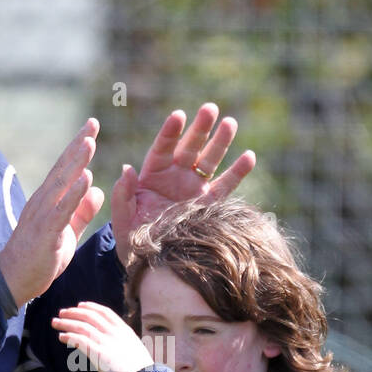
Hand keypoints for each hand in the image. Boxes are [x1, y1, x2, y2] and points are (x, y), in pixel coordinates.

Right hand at [0, 119, 105, 306]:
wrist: (12, 281)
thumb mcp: (67, 232)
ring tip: (89, 141)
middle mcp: (43, 202)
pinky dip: (73, 194)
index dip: (78, 149)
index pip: (65, 170)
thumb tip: (97, 190)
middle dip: (78, 145)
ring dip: (76, 162)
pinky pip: (61, 210)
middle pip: (63, 168)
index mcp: (48, 201)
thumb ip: (81, 212)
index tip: (91, 128)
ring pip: (61, 183)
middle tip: (93, 123)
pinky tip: (85, 179)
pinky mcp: (46, 232)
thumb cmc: (38, 258)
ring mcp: (42, 215)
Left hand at [52, 301, 156, 371]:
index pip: (105, 312)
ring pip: (82, 327)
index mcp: (123, 330)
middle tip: (61, 312)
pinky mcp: (99, 354)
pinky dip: (70, 337)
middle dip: (74, 312)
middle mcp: (114, 333)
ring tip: (55, 323)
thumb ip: (122, 341)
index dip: (91, 307)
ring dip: (66, 323)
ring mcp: (107, 343)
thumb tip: (113, 342)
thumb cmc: (140, 369)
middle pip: (90, 316)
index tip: (80, 305)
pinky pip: (81, 341)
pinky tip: (62, 337)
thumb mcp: (134, 348)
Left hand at [110, 102, 256, 263]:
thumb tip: (126, 169)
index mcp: (152, 175)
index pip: (162, 148)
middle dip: (200, 128)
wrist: (151, 262)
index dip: (170, 132)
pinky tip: (249, 156)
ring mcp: (193, 188)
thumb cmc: (131, 239)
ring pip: (209, 160)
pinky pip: (226, 185)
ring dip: (220, 141)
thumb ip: (122, 195)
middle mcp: (175, 176)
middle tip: (209, 108)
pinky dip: (238, 172)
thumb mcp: (122, 219)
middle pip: (189, 147)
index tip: (179, 116)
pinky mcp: (209, 204)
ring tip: (230, 123)